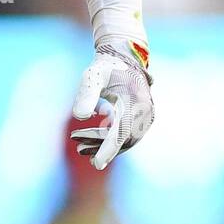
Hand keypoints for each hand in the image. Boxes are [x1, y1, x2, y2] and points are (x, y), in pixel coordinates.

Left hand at [70, 40, 153, 169]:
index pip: (121, 131)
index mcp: (132, 100)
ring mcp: (146, 116)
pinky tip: (92, 138)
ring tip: (80, 146)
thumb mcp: (91, 77)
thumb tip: (80, 117)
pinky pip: (127, 135)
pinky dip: (110, 139)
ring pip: (125, 139)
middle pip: (122, 138)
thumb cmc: (105, 67)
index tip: (97, 165)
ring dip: (103, 144)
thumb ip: (86, 94)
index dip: (108, 149)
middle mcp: (143, 111)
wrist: (124, 58)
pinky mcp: (143, 119)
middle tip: (77, 147)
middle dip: (100, 146)